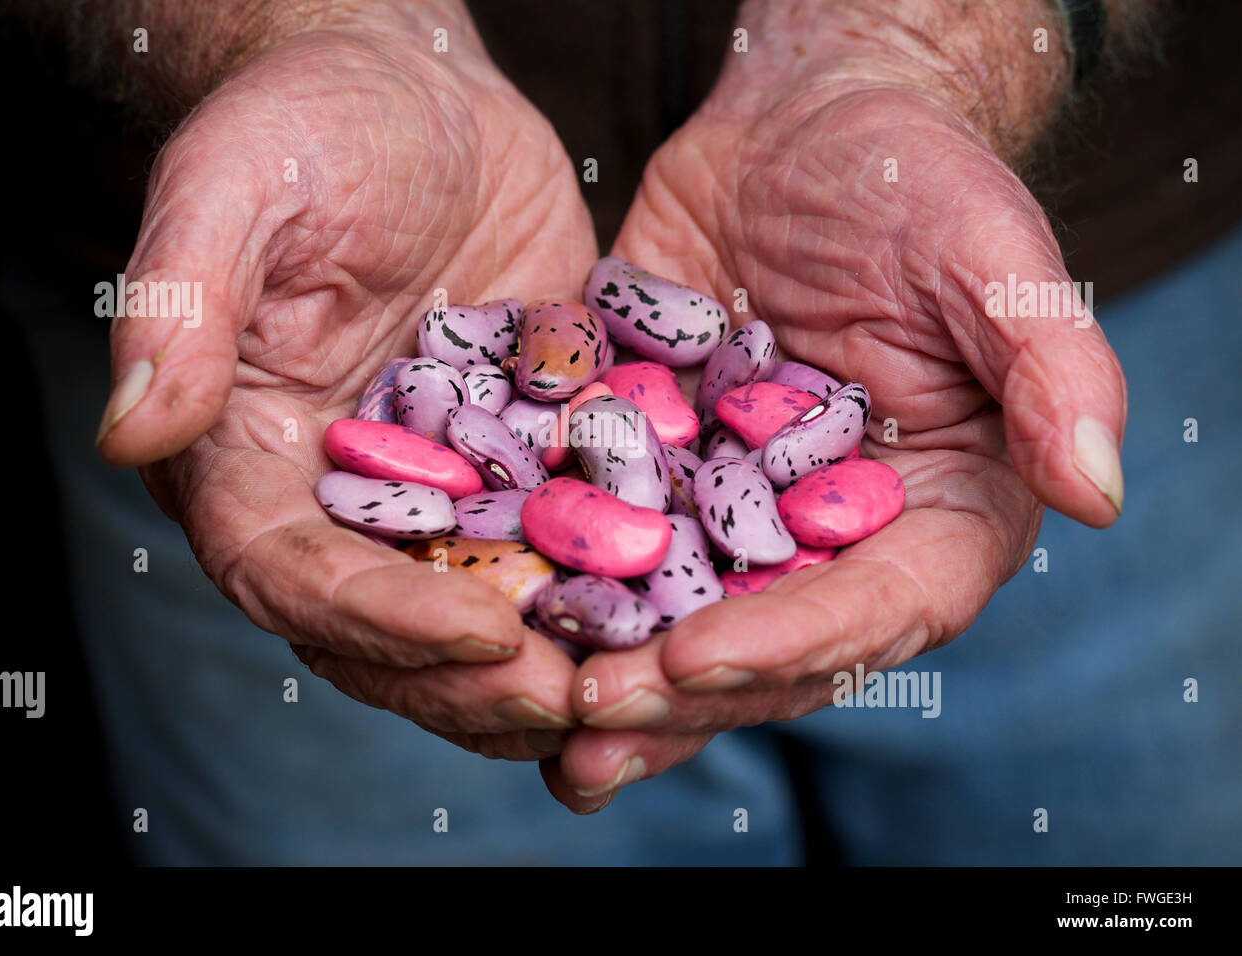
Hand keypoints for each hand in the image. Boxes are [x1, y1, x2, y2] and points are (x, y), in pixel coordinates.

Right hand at [96, 10, 596, 759]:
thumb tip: (130, 427)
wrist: (422, 98)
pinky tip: (685, 601)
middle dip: (474, 678)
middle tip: (572, 695)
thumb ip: (180, 304)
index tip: (482, 631)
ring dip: (550, 657)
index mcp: (249, 459)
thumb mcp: (237, 185)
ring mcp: (438, 490)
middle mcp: (339, 497)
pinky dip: (614, 580)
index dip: (381, 620)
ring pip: (481, 608)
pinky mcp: (520, 460)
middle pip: (388, 631)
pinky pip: (561, 539)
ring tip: (637, 677)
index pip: (294, 577)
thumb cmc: (311, 123)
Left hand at [542, 10, 1126, 807]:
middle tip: (587, 715)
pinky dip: (554, 582)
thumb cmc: (913, 181)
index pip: (877, 608)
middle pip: (769, 644)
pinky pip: (606, 543)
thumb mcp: (989, 256)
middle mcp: (833, 538)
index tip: (696, 658)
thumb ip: (1052, 368)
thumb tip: (1102, 492)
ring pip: (679, 618)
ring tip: (534, 719)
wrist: (797, 137)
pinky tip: (486, 614)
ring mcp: (737, 516)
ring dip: (612, 673)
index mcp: (935, 512)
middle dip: (681, 689)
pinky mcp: (659, 479)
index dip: (792, 644)